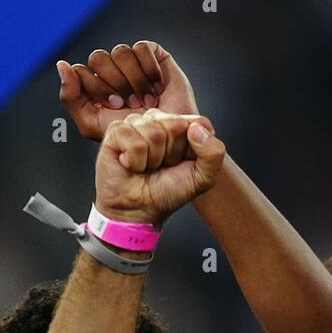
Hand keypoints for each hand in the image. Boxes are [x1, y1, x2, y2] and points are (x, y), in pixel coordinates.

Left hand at [59, 41, 199, 140]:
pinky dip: (150, 69)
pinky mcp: (153, 53)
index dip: (97, 88)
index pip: (80, 70)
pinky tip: (157, 86)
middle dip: (115, 83)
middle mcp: (110, 68)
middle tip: (130, 103)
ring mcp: (131, 59)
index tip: (114, 106)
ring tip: (146, 98)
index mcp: (92, 83)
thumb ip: (70, 96)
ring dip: (134, 79)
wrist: (166, 135)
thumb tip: (62, 64)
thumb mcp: (91, 123)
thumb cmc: (130, 132)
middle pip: (98, 57)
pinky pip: (143, 48)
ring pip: (120, 52)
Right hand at [94, 110, 224, 227]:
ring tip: (146, 166)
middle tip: (162, 165)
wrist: (138, 212)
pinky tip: (131, 165)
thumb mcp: (203, 178)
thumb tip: (195, 128)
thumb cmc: (168, 192)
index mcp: (184, 127)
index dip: (195, 147)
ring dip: (152, 158)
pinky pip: (134, 141)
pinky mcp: (117, 131)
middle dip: (171, 152)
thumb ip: (214, 152)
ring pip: (154, 131)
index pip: (199, 122)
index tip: (184, 162)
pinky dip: (135, 161)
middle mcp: (161, 120)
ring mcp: (138, 123)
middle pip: (176, 124)